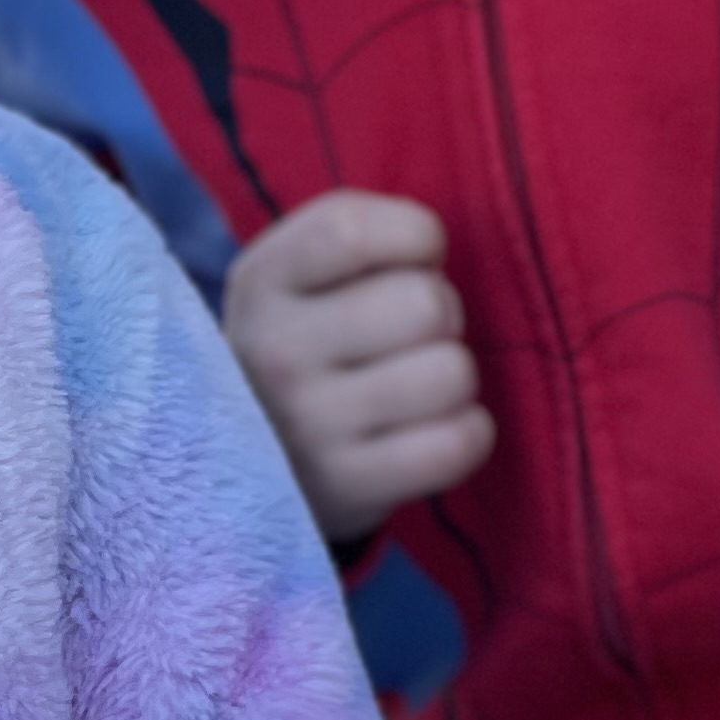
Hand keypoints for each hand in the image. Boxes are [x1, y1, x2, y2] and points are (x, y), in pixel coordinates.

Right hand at [222, 191, 492, 543]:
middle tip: (408, 337)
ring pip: (451, 373)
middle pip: (425, 303)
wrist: (253, 457)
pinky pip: (459, 442)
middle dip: (440, 313)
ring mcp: (307, 426)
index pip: (352, 231)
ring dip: (452, 376)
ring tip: (413, 385)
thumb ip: (361, 234)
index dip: (415, 237)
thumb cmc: (307, 341)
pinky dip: (466, 433)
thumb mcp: (298, 274)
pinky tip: (430, 431)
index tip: (408, 261)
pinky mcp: (347, 487)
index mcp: (262, 281)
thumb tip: (432, 247)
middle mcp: (274, 352)